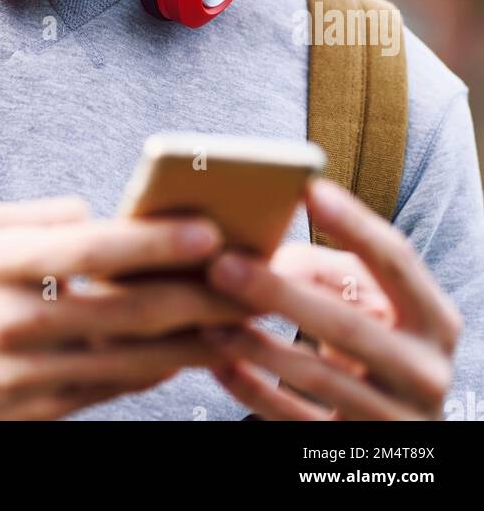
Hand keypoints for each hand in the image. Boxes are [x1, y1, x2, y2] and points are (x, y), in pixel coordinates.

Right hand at [0, 194, 249, 419]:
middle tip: (252, 279)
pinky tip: (192, 352)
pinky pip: (112, 392)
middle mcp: (16, 321)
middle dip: (198, 296)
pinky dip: (157, 372)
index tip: (208, 232)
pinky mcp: (37, 413)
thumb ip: (42, 216)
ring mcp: (28, 375)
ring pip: (131, 360)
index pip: (89, 250)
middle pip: (126, 310)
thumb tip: (104, 215)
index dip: (153, 243)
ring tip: (243, 321)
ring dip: (194, 342)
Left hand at [201, 177, 462, 420]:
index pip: (397, 261)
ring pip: (314, 374)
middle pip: (345, 325)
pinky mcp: (357, 451)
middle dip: (277, 293)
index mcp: (435, 320)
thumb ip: (333, 274)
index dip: (354, 224)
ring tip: (206, 315)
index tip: (309, 190)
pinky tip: (218, 362)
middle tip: (222, 265)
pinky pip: (296, 420)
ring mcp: (395, 418)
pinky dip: (252, 389)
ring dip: (252, 342)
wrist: (402, 429)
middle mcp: (425, 371)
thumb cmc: (379, 345)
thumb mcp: (379, 308)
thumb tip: (270, 257)